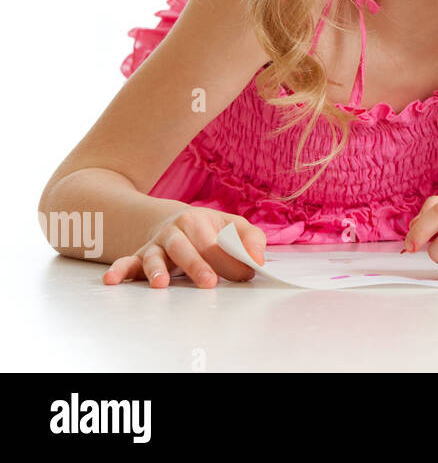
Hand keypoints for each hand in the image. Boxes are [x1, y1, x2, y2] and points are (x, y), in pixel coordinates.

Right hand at [102, 207, 265, 288]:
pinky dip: (119, 270)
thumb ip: (251, 239)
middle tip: (209, 283)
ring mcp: (155, 245)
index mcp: (199, 220)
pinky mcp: (139, 258)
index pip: (215, 243)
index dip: (230, 259)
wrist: (173, 220)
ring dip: (156, 270)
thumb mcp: (234, 226)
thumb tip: (258, 260)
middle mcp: (174, 231)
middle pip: (184, 248)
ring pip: (154, 256)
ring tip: (161, 284)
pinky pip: (126, 263)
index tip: (245, 275)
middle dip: (197, 265)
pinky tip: (111, 280)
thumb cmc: (210, 229)